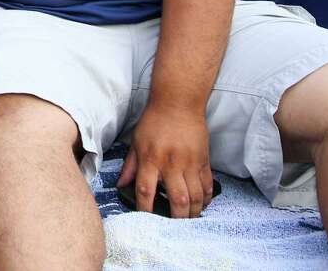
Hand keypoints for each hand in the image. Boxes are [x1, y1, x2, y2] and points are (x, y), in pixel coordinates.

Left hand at [117, 103, 212, 218]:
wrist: (178, 102)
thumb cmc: (154, 121)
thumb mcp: (136, 142)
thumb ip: (130, 166)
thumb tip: (120, 185)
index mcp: (151, 159)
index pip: (145, 190)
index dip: (144, 208)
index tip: (144, 218)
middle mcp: (171, 163)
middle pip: (177, 199)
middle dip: (177, 218)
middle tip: (174, 226)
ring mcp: (190, 162)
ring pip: (195, 196)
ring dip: (193, 212)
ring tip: (188, 219)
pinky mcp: (204, 160)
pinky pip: (207, 185)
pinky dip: (206, 198)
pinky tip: (201, 204)